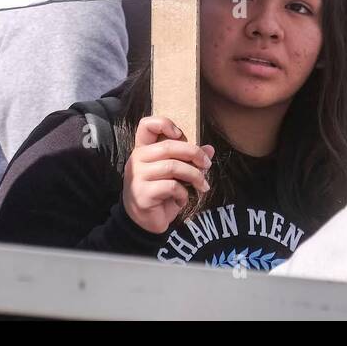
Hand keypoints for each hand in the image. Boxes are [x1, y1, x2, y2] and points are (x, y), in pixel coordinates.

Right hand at [122, 116, 213, 234]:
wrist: (144, 222)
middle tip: (207, 164)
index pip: (146, 125)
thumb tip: (210, 149)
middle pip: (169, 146)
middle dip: (194, 153)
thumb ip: (189, 159)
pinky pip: (171, 186)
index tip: (180, 134)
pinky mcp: (143, 193)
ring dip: (194, 176)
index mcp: (142, 149)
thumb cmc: (161, 193)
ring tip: (202, 185)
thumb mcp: (176, 173)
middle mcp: (136, 159)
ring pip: (173, 167)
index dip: (164, 123)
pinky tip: (182, 199)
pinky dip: (183, 194)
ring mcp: (137, 176)